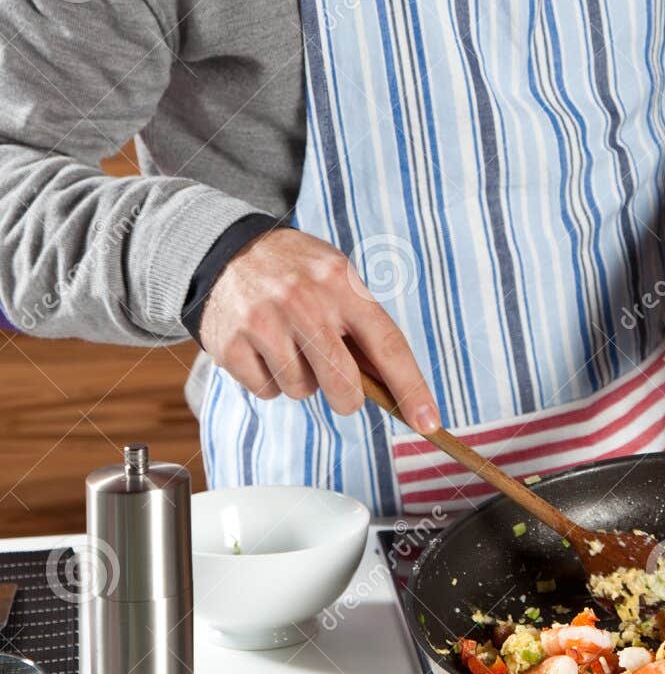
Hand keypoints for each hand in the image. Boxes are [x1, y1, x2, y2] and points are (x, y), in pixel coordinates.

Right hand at [198, 227, 440, 436]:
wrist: (226, 251)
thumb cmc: (294, 271)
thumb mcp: (335, 277)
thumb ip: (362, 325)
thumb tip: (391, 383)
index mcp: (340, 283)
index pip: (387, 345)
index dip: (411, 388)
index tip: (429, 422)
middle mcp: (304, 302)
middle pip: (344, 384)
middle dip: (348, 399)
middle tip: (341, 390)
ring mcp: (265, 323)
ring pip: (302, 391)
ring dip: (301, 380)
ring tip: (288, 345)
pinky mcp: (232, 345)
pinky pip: (267, 392)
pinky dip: (269, 380)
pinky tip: (263, 350)